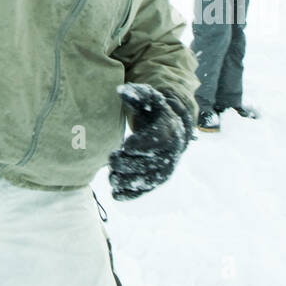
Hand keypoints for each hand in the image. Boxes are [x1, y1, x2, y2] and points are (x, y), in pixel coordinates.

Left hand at [108, 84, 194, 200]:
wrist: (173, 129)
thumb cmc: (156, 112)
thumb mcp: (149, 99)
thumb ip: (136, 94)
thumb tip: (120, 91)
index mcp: (169, 132)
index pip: (155, 143)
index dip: (139, 146)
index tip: (125, 146)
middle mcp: (170, 154)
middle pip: (148, 164)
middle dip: (128, 164)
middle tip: (112, 160)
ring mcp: (165, 169)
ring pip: (146, 180)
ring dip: (128, 182)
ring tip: (111, 178)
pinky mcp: (158, 180)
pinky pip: (145, 190)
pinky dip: (131, 194)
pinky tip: (115, 194)